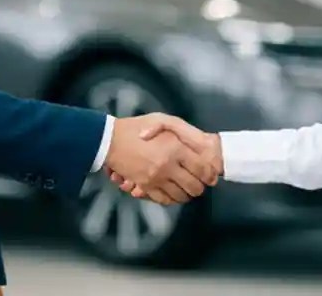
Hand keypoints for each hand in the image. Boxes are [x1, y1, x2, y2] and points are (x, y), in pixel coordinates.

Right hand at [102, 113, 218, 205]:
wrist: (110, 140)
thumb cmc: (138, 127)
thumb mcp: (164, 120)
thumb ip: (186, 131)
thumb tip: (205, 146)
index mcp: (175, 148)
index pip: (202, 169)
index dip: (210, 175)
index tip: (210, 176)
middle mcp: (167, 166)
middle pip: (194, 186)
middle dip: (200, 187)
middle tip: (200, 183)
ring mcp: (155, 178)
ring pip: (181, 196)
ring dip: (187, 194)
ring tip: (187, 188)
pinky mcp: (145, 186)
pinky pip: (164, 200)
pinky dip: (172, 199)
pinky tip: (173, 192)